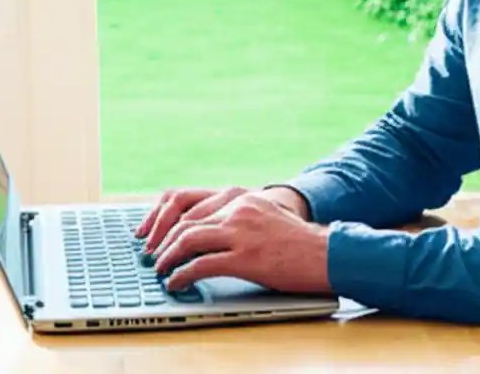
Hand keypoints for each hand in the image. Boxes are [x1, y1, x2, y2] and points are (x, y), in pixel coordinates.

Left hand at [152, 193, 330, 294]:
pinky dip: (183, 275)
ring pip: (188, 240)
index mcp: (241, 197)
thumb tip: (207, 234)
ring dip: (168, 257)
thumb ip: (239, 218)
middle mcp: (238, 209)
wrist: (326, 254)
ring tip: (161, 270)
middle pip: (185, 222)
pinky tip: (177, 282)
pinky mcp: (245, 257)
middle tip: (153, 256)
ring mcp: (241, 232)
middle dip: (163, 241)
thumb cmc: (298, 242)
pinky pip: (201, 265)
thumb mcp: (265, 216)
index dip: (168, 221)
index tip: (156, 234)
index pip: (191, 204)